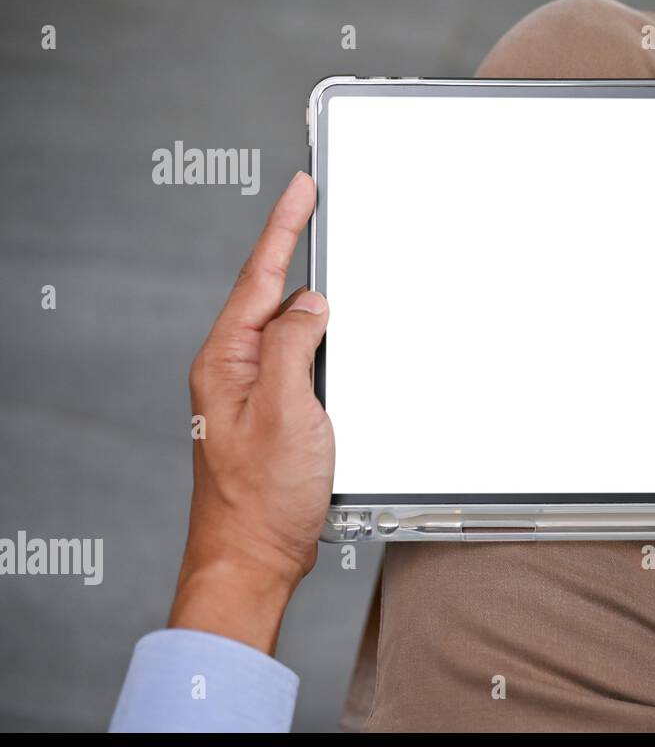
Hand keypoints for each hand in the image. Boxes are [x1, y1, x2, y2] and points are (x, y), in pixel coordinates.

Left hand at [169, 172, 333, 653]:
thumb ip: (294, 346)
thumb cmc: (262, 498)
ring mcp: (253, 394)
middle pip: (269, 295)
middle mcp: (234, 372)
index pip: (259, 278)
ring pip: (288, 329)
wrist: (254, 558)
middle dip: (293, 248)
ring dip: (310, 298)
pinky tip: (334, 335)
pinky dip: (320, 339)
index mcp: (227, 362)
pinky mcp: (275, 415)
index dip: (283, 228)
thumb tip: (309, 303)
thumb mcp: (286, 410)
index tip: (301, 187)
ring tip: (326, 260)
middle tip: (312, 203)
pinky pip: (299, 360)